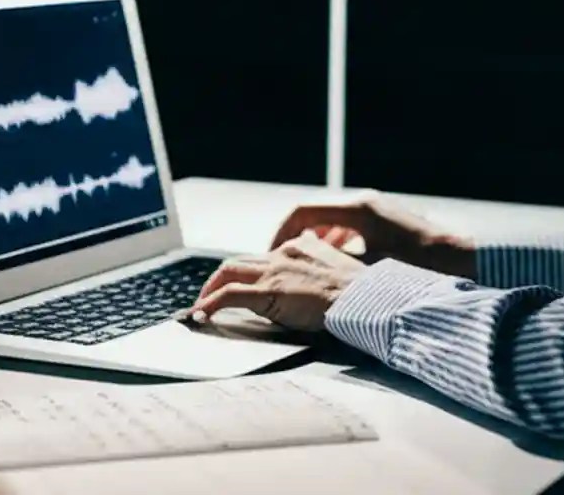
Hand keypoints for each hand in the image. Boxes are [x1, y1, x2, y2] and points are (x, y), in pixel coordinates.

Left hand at [180, 233, 366, 331]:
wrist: (364, 298)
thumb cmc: (358, 292)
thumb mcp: (337, 271)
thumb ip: (319, 270)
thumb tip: (312, 283)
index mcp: (299, 247)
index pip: (262, 257)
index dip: (246, 273)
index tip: (240, 286)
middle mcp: (283, 253)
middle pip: (238, 261)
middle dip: (219, 278)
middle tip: (208, 295)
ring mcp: (274, 271)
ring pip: (227, 272)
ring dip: (209, 290)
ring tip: (200, 306)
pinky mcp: (268, 291)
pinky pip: (228, 295)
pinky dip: (209, 304)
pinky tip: (200, 316)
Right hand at [270, 192, 476, 277]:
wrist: (465, 259)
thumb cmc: (422, 266)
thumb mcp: (372, 272)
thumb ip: (337, 270)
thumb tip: (305, 278)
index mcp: (357, 211)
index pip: (301, 213)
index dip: (279, 233)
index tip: (269, 254)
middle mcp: (364, 205)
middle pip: (314, 216)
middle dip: (294, 239)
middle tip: (281, 264)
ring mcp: (377, 212)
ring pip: (332, 223)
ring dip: (315, 244)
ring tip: (305, 269)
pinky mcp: (387, 223)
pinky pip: (350, 229)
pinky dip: (336, 245)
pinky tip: (337, 269)